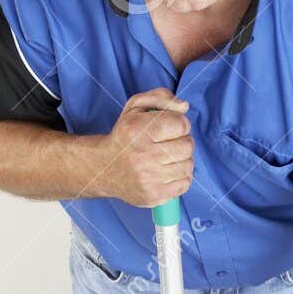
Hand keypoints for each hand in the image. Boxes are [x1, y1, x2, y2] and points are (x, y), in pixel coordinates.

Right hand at [90, 88, 192, 205]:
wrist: (104, 168)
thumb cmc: (125, 135)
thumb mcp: (136, 108)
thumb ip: (160, 98)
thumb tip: (184, 107)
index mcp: (139, 131)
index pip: (181, 124)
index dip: (179, 123)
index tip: (169, 127)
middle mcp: (143, 156)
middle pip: (188, 145)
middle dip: (182, 141)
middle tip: (168, 143)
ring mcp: (149, 179)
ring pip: (188, 165)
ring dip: (182, 159)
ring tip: (167, 157)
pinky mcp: (154, 195)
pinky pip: (185, 183)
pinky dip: (181, 176)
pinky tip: (168, 171)